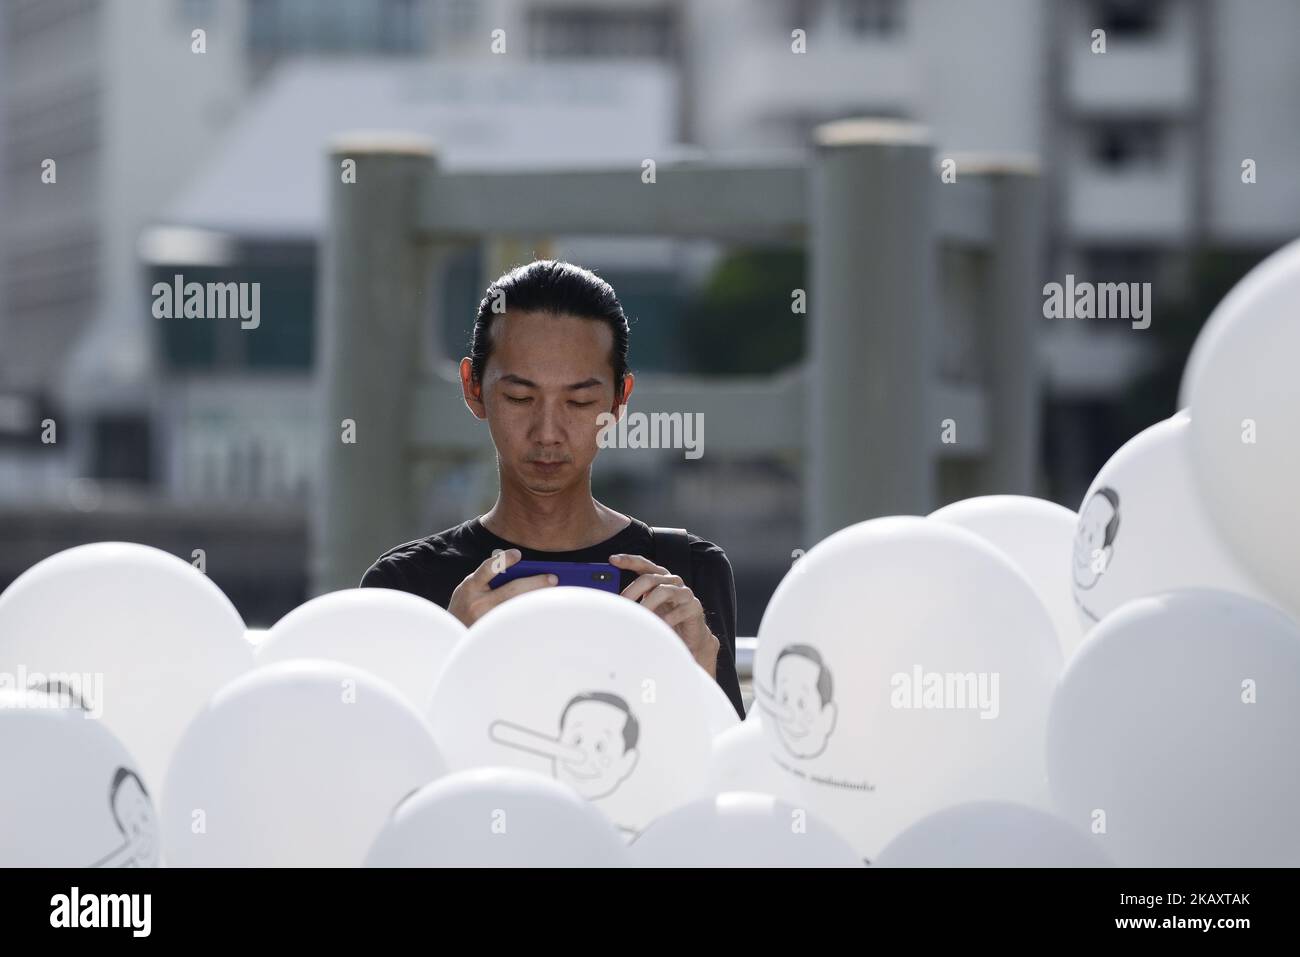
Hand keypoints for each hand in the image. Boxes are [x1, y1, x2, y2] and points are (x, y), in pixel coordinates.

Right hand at [448, 548, 555, 626]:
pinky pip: (519, 621)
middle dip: (535, 582)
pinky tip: (543, 609)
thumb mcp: (468, 590)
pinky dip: (532, 614)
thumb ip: (487, 579)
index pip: (487, 569)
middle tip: (553, 578)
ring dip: (538, 599)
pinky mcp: (495, 634)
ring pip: (520, 607)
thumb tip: (522, 571)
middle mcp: (478, 605)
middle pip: (512, 590)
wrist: (454, 635)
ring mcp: (487, 621)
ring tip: (553, 592)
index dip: (502, 560)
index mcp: (469, 588)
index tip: (518, 554)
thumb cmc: (466, 607)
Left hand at [610, 553, 718, 677]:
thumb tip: (612, 602)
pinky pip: (680, 610)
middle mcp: (672, 582)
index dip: (628, 560)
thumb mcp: (648, 608)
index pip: (643, 564)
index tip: (612, 559)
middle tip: (621, 603)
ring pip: (663, 591)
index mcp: (659, 578)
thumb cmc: (666, 620)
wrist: (690, 637)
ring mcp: (684, 593)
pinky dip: (668, 618)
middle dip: (633, 590)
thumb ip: (634, 601)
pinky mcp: (694, 607)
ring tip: (639, 616)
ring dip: (648, 604)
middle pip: (650, 578)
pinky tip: (660, 625)